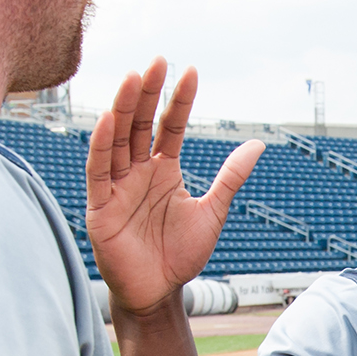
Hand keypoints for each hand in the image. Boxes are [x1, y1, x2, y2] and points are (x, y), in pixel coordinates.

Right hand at [86, 58, 264, 317]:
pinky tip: (107, 121)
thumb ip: (230, 177)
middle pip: (140, 125)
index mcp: (163, 170)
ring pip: (118, 140)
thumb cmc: (180, 255)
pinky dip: (101, 146)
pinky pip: (98, 172)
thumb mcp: (212, 211)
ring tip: (132, 78)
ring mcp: (117, 187)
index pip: (169, 126)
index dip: (179, 100)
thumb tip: (258, 144)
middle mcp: (138, 172)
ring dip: (123, 110)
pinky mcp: (101, 207)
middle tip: (156, 62)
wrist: (159, 294)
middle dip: (147, 93)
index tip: (191, 71)